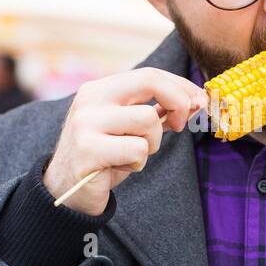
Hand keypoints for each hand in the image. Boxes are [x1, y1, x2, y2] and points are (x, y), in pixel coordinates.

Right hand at [43, 68, 207, 215]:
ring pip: (148, 120)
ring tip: (133, 154)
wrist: (67, 191)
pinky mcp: (88, 149)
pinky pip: (138, 150)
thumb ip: (157, 112)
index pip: (149, 75)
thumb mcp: (130, 129)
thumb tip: (195, 100)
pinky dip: (137, 163)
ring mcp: (86, 122)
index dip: (180, 87)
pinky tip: (119, 167)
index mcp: (100, 88)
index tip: (199, 102)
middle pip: (150, 81)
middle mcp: (90, 98)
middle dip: (178, 102)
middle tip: (179, 125)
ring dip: (152, 143)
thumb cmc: (105, 157)